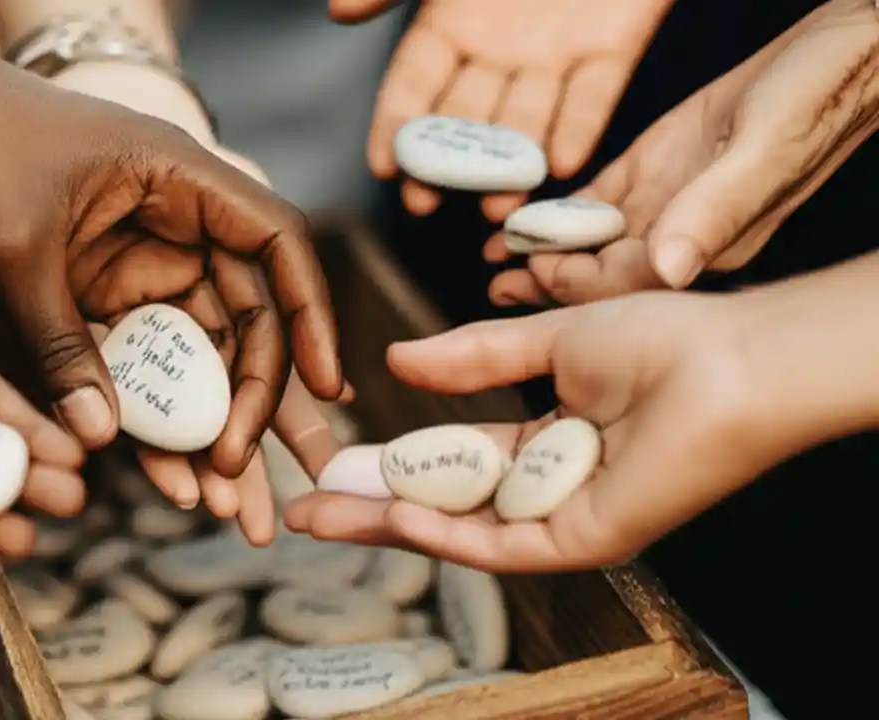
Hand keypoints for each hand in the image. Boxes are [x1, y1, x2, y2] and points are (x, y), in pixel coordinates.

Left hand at [0, 65, 343, 482]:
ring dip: (206, 418)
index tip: (326, 383)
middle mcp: (175, 222)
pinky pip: (141, 362)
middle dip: (252, 392)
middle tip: (238, 464)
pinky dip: (152, 413)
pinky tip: (167, 471)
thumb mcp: (12, 246)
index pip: (276, 243)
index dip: (311, 313)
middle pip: (245, 312)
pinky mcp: (102, 296)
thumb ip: (56, 340)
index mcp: (180, 180)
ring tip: (218, 492)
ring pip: (197, 350)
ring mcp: (140, 262)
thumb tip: (100, 436)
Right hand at [286, 290, 804, 571]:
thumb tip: (397, 361)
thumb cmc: (664, 340)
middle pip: (443, 505)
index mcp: (547, 444)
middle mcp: (550, 489)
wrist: (732, 361)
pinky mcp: (584, 541)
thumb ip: (472, 356)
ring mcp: (563, 519)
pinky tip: (392, 515)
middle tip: (305, 506)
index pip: (451, 463)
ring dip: (388, 524)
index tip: (332, 459)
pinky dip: (444, 531)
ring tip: (320, 515)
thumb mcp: (546, 338)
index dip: (390, 464)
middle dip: (370, 506)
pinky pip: (500, 546)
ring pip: (459, 531)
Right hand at [332, 0, 670, 217]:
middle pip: (466, 119)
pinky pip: (593, 94)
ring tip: (499, 205)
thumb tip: (336, 13)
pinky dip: (579, 125)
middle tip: (428, 203)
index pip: (412, 88)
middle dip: (448, 166)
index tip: (382, 167)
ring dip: (513, 165)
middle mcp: (496, 50)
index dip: (395, 127)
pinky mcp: (612, 48)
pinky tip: (563, 161)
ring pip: (527, 119)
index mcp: (448, 26)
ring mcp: (553, 54)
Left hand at [486, 0, 878, 306]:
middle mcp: (681, 235)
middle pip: (600, 273)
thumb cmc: (818, 95)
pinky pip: (599, 202)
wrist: (842, 53)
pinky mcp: (656, 171)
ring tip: (495, 259)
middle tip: (493, 286)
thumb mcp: (765, 147)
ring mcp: (667, 205)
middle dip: (546, 282)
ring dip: (544, 252)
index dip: (576, 281)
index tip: (530, 270)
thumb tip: (668, 268)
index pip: (629, 281)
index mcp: (709, 244)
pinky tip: (523, 219)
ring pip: (592, 242)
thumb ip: (715, 209)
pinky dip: (560, 213)